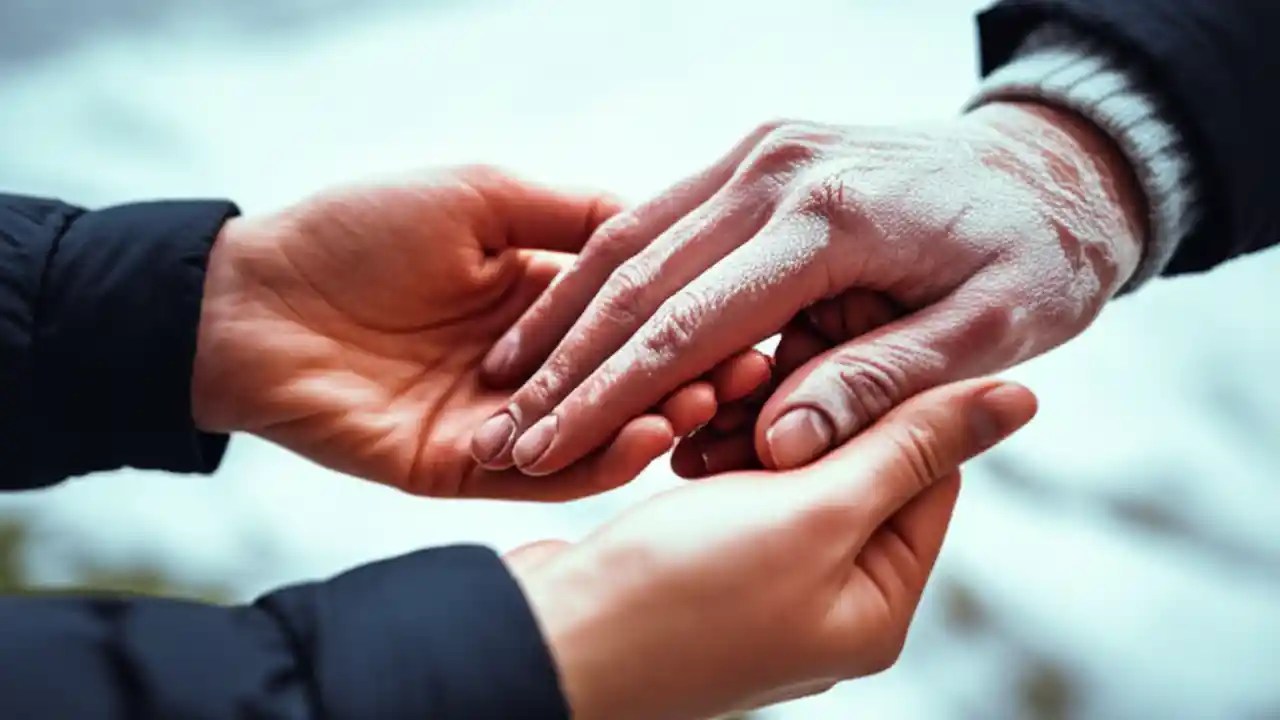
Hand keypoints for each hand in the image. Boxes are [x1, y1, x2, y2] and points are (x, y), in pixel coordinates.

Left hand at [192, 167, 770, 497]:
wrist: (251, 298)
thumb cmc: (358, 231)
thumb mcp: (482, 195)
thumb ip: (571, 216)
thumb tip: (663, 224)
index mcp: (538, 296)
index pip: (635, 316)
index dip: (693, 313)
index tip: (755, 309)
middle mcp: (530, 366)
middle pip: (627, 381)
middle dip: (692, 376)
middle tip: (750, 371)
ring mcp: (500, 423)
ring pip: (595, 435)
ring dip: (656, 420)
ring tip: (708, 402)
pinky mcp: (461, 471)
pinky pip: (540, 478)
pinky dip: (594, 462)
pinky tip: (642, 438)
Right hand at [471, 102, 1142, 474]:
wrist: (1049, 168)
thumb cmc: (1030, 260)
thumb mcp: (984, 333)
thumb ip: (877, 386)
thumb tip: (777, 445)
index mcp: (829, 219)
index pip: (694, 324)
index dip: (615, 396)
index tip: (550, 452)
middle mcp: (777, 172)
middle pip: (643, 280)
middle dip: (567, 365)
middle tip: (505, 434)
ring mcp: (759, 155)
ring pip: (631, 240)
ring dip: (564, 316)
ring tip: (507, 384)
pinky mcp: (753, 159)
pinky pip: (657, 217)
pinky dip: (601, 277)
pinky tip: (561, 321)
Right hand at [508, 379, 1037, 719]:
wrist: (540, 644)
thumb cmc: (678, 598)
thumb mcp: (814, 516)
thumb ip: (911, 448)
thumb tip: (1018, 400)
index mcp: (876, 605)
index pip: (925, 471)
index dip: (893, 390)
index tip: (858, 318)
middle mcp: (825, 597)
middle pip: (851, 464)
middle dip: (812, 402)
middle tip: (778, 346)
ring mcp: (759, 577)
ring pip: (783, 462)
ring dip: (755, 416)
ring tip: (721, 383)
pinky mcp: (699, 554)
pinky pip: (728, 478)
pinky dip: (712, 442)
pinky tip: (687, 414)